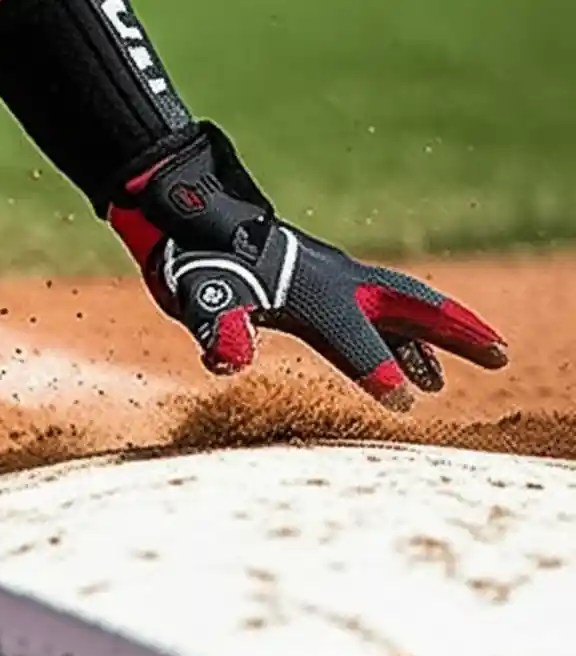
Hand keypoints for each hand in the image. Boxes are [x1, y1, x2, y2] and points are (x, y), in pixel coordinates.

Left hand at [108, 122, 507, 410]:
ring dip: (429, 343)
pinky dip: (397, 342)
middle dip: (455, 333)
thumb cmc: (192, 260)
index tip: (406, 404)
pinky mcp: (318, 286)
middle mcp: (332, 281)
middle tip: (500, 356)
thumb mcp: (199, 296)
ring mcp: (329, 280)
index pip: (356, 337)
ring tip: (442, 383)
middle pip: (408, 308)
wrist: (184, 220)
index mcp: (311, 291)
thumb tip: (227, 360)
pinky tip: (407, 370)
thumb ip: (218, 327)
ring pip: (397, 310)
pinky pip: (374, 315)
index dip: (378, 370)